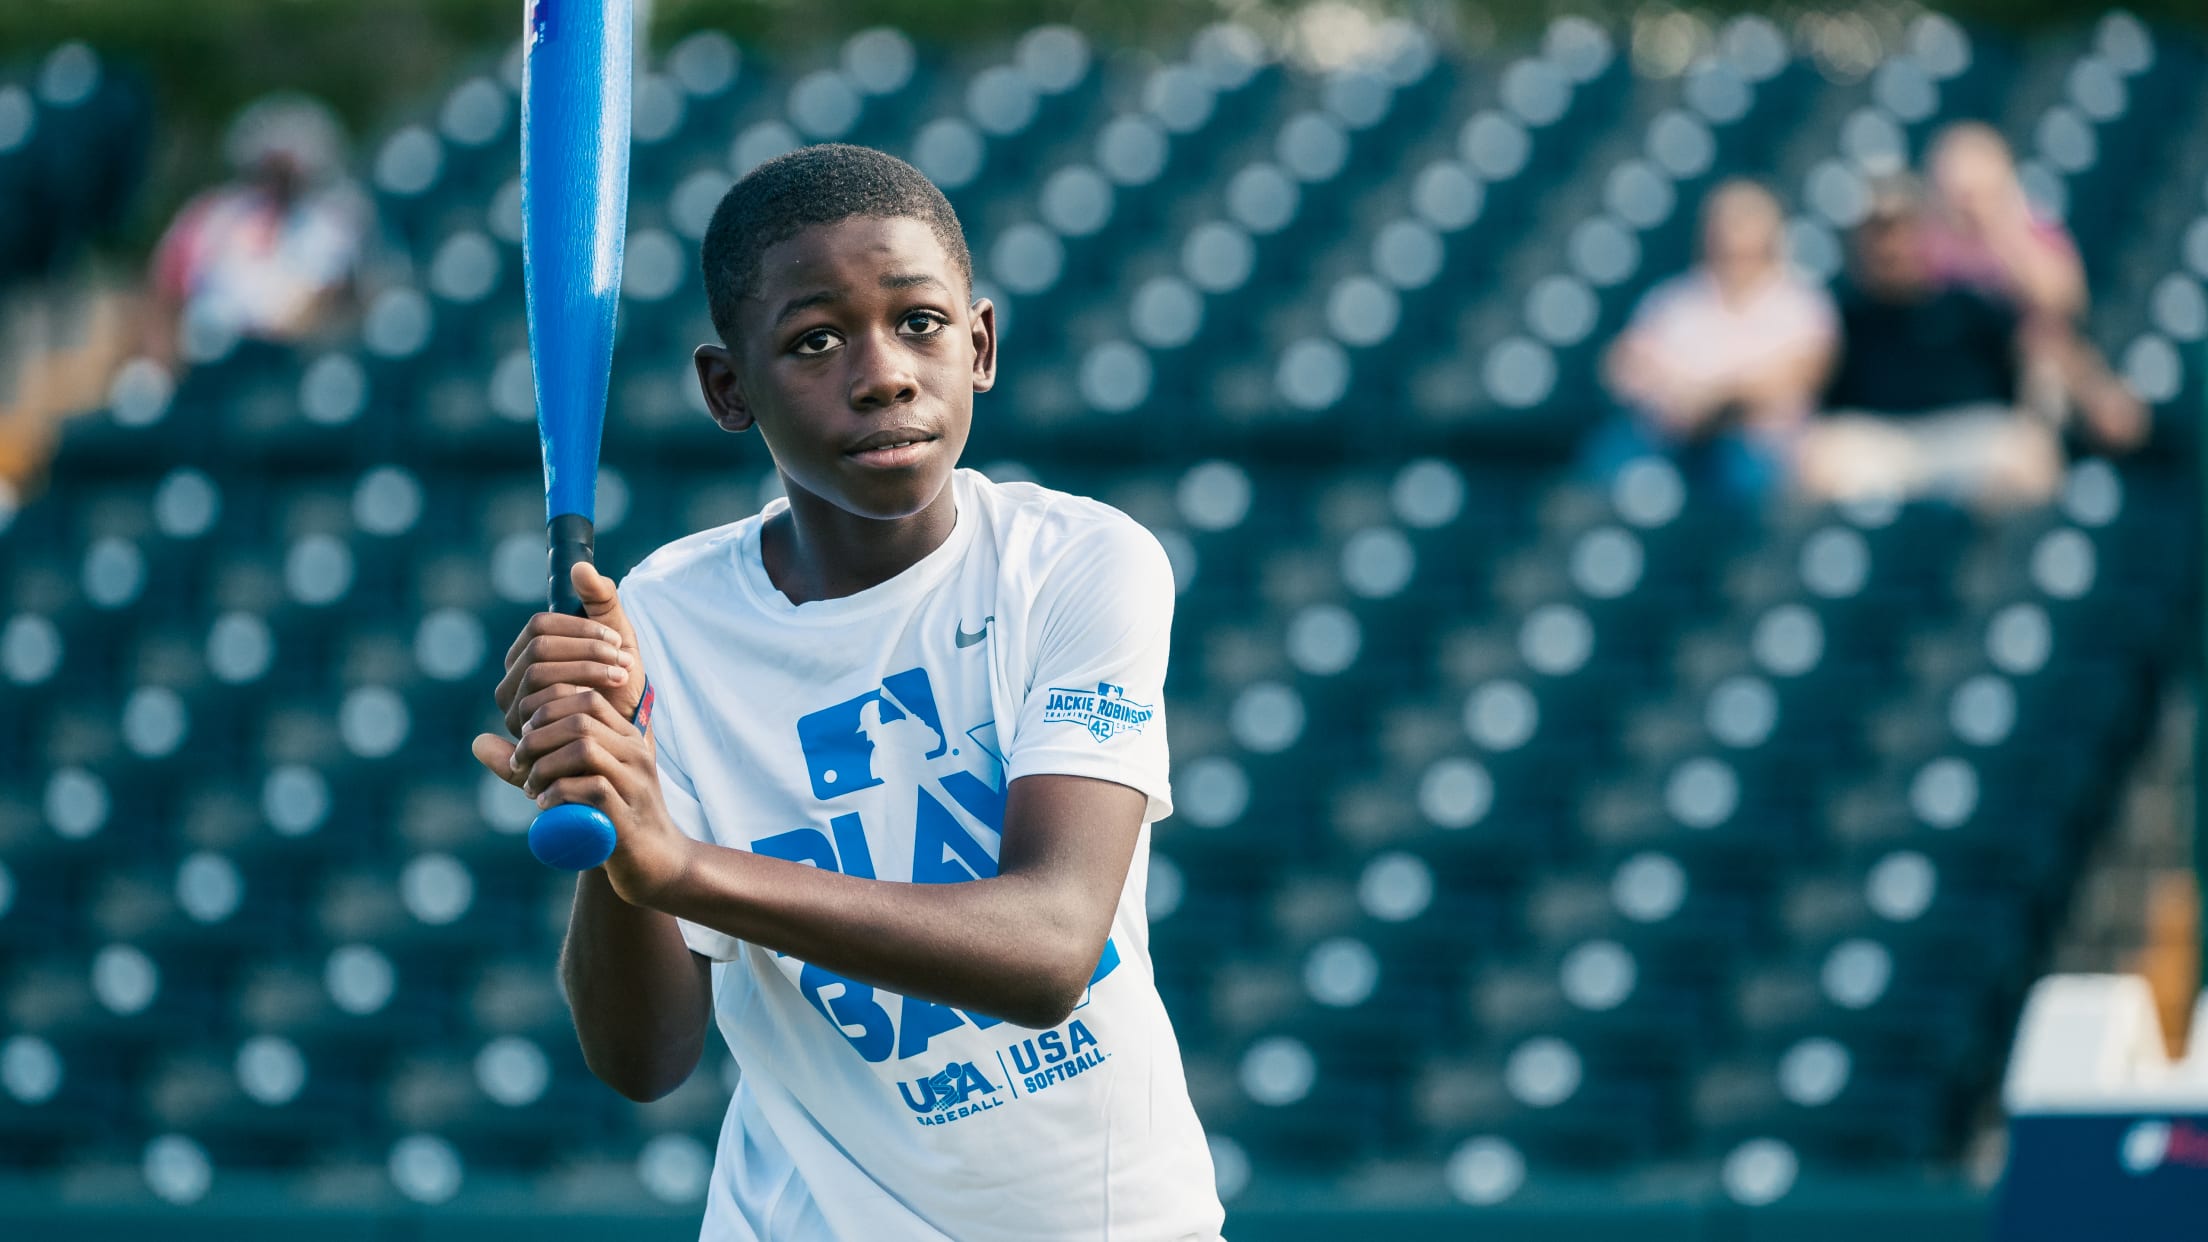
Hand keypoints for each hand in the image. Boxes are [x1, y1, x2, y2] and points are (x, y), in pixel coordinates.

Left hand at [470, 690, 693, 906]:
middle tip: (519, 763)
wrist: (659, 864)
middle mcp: (635, 753)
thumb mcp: (573, 783)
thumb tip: (476, 742)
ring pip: (584, 748)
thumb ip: (531, 762)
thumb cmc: (610, 820)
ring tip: (530, 787)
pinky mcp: (628, 815)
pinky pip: (591, 788)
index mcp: (626, 737)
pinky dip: (558, 793)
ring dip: (545, 765)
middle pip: (580, 719)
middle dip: (537, 738)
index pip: (586, 697)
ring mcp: (635, 782)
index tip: (524, 738)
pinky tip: (544, 806)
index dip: (546, 710)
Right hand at [494, 562, 645, 736]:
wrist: (628, 736)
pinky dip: (577, 699)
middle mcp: (512, 681)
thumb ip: (602, 600)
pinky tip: (606, 704)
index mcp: (527, 653)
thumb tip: (580, 567)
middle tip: (624, 661)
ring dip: (587, 671)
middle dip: (586, 650)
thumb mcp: (619, 639)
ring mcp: (513, 710)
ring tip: (621, 677)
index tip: (616, 640)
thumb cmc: (621, 686)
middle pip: (538, 648)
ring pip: (540, 674)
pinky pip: (541, 708)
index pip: (540, 625)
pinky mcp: (523, 736)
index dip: (580, 628)